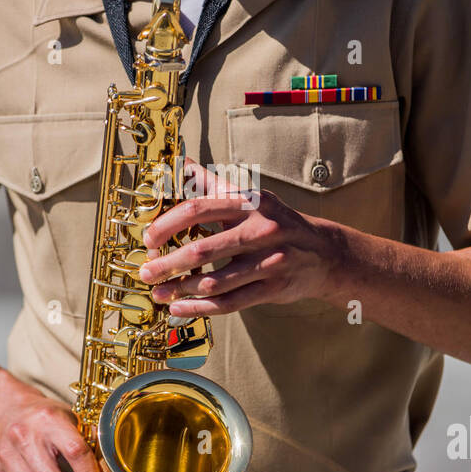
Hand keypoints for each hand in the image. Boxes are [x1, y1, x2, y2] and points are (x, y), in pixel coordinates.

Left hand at [137, 158, 340, 314]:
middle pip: (202, 249)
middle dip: (167, 264)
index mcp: (250, 202)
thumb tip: (183, 164)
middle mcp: (261, 230)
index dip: (168, 225)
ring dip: (180, 289)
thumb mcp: (251, 199)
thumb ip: (214, 185)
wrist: (324, 252)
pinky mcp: (273, 288)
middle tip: (146, 272)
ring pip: (214, 281)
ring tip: (159, 294)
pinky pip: (230, 302)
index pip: (199, 208)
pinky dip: (200, 307)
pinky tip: (180, 307)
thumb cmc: (277, 223)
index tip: (149, 240)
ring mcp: (269, 261)